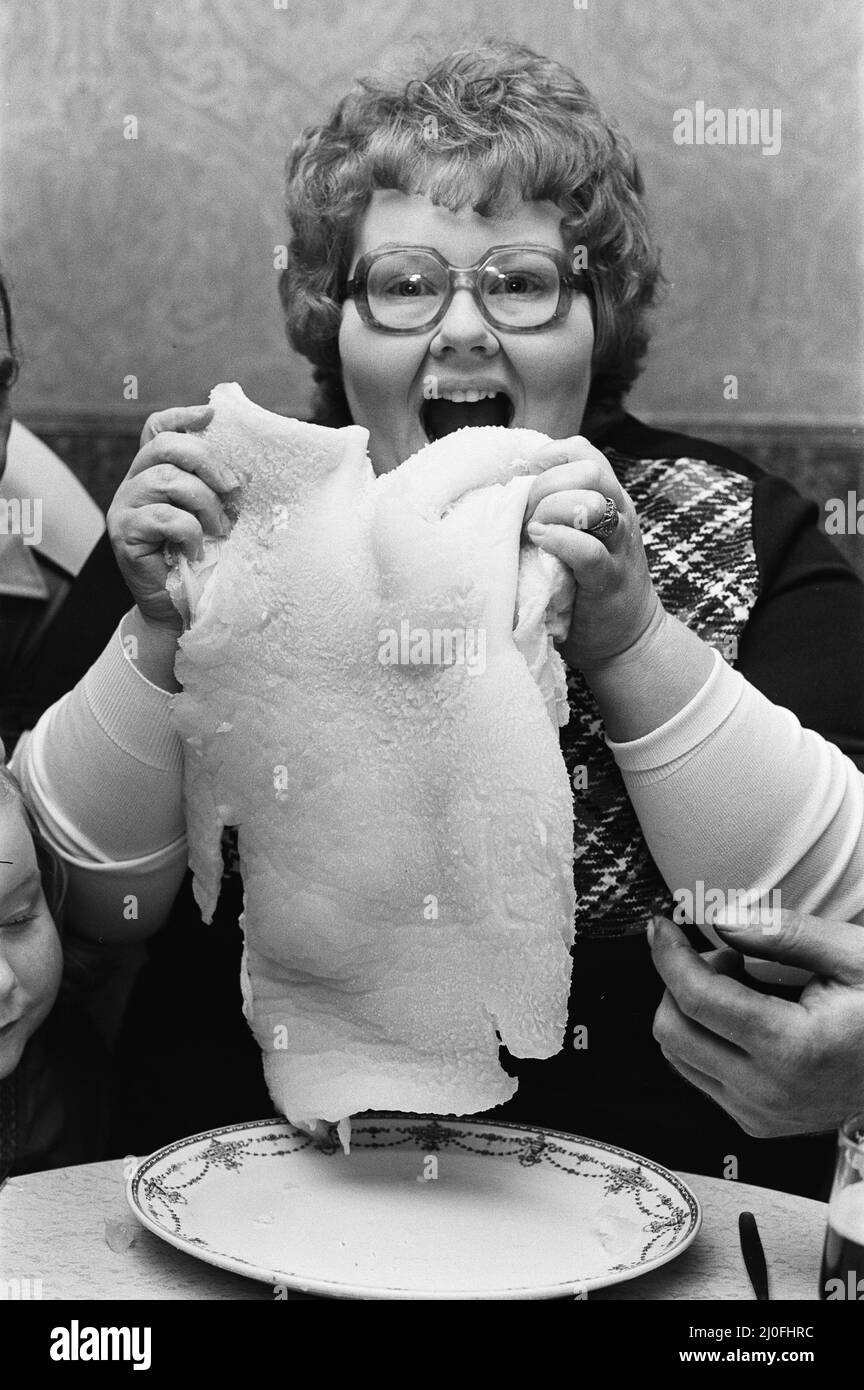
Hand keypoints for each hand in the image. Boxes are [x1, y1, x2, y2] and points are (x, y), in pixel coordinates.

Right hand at [107, 403, 236, 628]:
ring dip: (204, 503)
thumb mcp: (212, 517)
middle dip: (206, 460)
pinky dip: (191, 532)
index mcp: (153, 474)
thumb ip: (216, 489)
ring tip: (218, 529)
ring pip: (167, 480)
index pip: (157, 429)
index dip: (182, 415)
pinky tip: (198, 550)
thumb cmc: (201, 562)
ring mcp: (124, 508)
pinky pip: (164, 518)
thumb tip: (245, 471)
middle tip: (233, 488)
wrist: (181, 610)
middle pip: (164, 446)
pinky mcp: (123, 534)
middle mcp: (133, 485)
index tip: (212, 414)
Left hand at [522, 436, 660, 669]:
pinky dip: (559, 540)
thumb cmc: (585, 584)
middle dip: (547, 485)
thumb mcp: (575, 535)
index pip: (584, 451)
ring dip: (552, 510)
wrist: (625, 637)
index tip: (528, 481)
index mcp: (608, 498)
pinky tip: (539, 542)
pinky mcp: (609, 579)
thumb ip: (554, 511)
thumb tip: (505, 494)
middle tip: (526, 513)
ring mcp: (618, 546)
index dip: (551, 457)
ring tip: (533, 531)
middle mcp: (618, 514)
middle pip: (588, 469)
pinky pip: (587, 550)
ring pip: (591, 502)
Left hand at [649, 908, 863, 1136]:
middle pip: (671, 1029)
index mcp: (793, 1047)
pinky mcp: (759, 1123)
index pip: (696, 998)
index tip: (659, 925)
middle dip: (681, 981)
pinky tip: (744, 1017)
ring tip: (743, 987)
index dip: (668, 954)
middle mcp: (769, 1091)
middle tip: (726, 958)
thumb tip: (721, 919)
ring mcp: (762, 1114)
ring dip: (690, 1010)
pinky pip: (699, 1074)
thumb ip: (784, 933)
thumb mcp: (853, 956)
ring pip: (677, 1055)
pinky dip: (704, 1037)